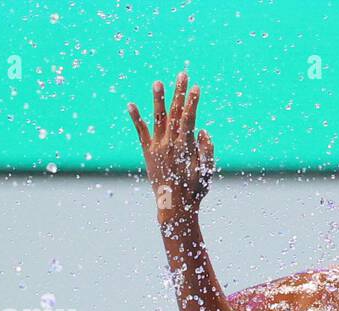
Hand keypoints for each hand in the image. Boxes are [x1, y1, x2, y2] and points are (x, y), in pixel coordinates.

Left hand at [128, 71, 214, 222]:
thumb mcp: (207, 171)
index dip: (193, 102)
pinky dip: (136, 118)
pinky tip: (131, 105)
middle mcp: (170, 143)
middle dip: (180, 92)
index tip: (197, 88)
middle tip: (182, 75)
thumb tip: (202, 130)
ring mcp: (157, 147)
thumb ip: (207, 149)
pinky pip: (141, 132)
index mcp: (186, 146)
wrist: (174, 206)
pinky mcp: (148, 152)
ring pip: (158, 118)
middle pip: (175, 112)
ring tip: (158, 83)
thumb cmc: (194, 191)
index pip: (189, 118)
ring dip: (158, 99)